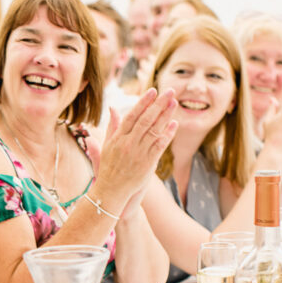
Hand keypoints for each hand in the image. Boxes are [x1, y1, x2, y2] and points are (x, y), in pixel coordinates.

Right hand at [93, 89, 177, 205]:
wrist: (111, 191)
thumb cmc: (108, 168)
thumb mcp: (106, 145)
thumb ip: (112, 126)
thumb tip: (113, 107)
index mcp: (117, 138)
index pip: (132, 116)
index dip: (143, 103)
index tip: (152, 91)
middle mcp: (128, 144)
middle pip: (145, 120)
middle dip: (158, 104)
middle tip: (169, 91)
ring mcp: (138, 153)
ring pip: (154, 130)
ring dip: (166, 116)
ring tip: (174, 102)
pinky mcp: (148, 163)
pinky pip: (160, 146)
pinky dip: (168, 134)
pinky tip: (174, 124)